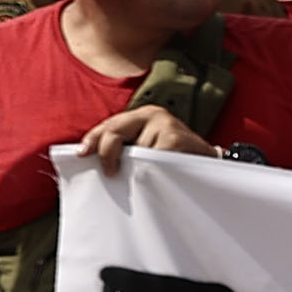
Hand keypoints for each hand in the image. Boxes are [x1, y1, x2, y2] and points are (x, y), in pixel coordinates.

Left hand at [81, 105, 216, 173]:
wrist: (209, 165)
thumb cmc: (172, 158)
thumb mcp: (145, 149)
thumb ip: (124, 149)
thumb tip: (91, 159)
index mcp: (140, 115)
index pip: (109, 126)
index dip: (93, 140)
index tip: (82, 155)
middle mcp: (152, 114)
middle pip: (115, 131)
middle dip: (107, 153)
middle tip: (110, 173)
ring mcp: (166, 124)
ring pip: (134, 150)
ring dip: (132, 167)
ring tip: (140, 177)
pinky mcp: (176, 139)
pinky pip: (152, 159)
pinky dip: (149, 171)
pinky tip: (155, 177)